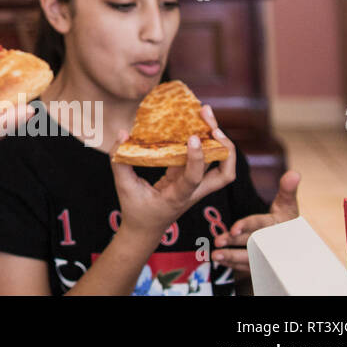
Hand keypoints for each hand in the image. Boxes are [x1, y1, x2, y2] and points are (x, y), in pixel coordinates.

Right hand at [111, 105, 236, 240]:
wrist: (146, 229)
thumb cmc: (136, 209)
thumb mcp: (124, 187)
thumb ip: (120, 162)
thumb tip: (123, 133)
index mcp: (177, 197)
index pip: (194, 179)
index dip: (197, 158)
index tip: (192, 137)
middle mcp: (194, 192)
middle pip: (225, 173)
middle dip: (225, 146)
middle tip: (210, 122)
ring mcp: (197, 186)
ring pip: (223, 167)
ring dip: (222, 143)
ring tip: (207, 118)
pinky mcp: (193, 178)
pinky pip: (209, 160)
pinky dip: (208, 142)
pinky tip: (196, 124)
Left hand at [211, 169, 300, 277]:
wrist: (294, 244)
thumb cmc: (286, 220)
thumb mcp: (288, 205)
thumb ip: (287, 190)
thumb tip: (294, 173)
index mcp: (279, 224)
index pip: (262, 224)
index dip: (248, 226)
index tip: (233, 228)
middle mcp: (274, 241)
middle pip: (252, 242)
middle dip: (235, 242)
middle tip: (218, 241)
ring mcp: (268, 255)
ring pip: (249, 258)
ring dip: (231, 257)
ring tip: (215, 255)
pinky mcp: (261, 265)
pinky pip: (247, 267)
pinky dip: (233, 264)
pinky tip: (219, 260)